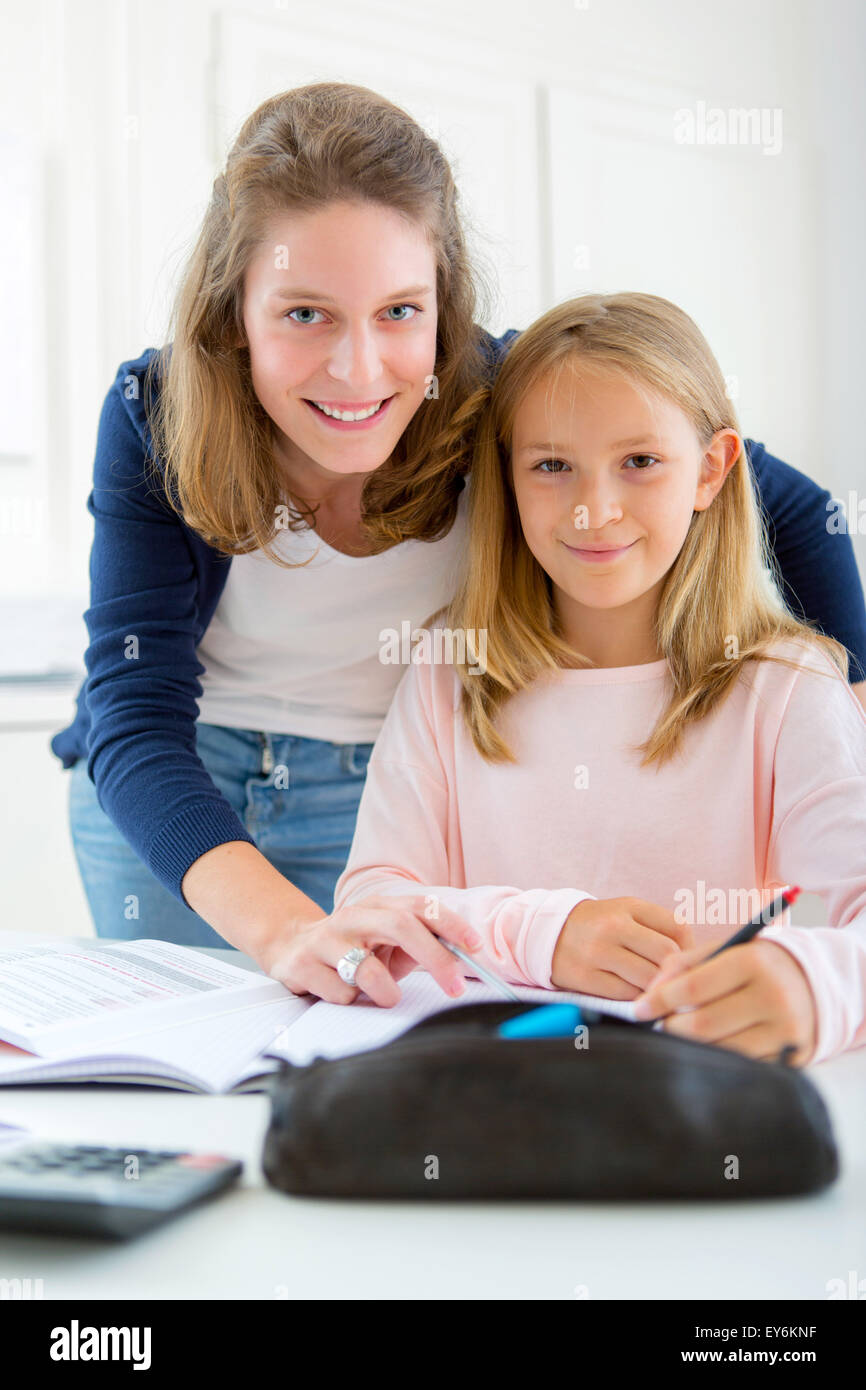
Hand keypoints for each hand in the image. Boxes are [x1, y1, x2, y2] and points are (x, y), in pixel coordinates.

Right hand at [263, 893, 481, 1006]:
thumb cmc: (351, 947)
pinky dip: (351, 1001)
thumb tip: (454, 958)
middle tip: (456, 986)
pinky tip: (340, 991)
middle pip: (401, 927)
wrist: (289, 945)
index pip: (420, 906)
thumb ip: (416, 946)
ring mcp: (326, 940)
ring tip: (384, 995)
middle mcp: (353, 917)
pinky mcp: (303, 965)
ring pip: (369, 970)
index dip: (451, 924)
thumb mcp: (385, 941)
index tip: (475, 946)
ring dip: (386, 992)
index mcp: (378, 906)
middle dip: (435, 958)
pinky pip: (341, 994)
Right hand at [551, 896, 694, 997]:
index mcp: (628, 906)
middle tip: (677, 984)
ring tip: (658, 992)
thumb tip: (695, 958)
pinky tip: (637, 998)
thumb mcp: (626, 913)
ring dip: (657, 989)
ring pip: (647, 978)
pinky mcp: (584, 977)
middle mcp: (613, 926)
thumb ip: (660, 928)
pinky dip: (636, 999)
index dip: (691, 949)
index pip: (677, 927)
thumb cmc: (599, 926)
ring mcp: (597, 952)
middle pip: (665, 954)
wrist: (546, 933)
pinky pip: (625, 995)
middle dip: (676, 973)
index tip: (688, 962)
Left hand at [632, 940, 818, 1064]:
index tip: (638, 1008)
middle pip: (701, 1025)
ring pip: (717, 1049)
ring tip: (683, 1034)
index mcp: (753, 962)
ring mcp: (783, 1032)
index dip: (659, 999)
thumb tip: (650, 992)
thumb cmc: (756, 965)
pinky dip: (716, 1058)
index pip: (693, 986)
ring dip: (689, 1046)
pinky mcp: (789, 1058)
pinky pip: (738, 1065)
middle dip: (671, 1027)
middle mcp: (773, 997)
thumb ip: (684, 964)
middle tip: (660, 1024)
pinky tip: (710, 1046)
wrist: (814, 984)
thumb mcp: (726, 950)